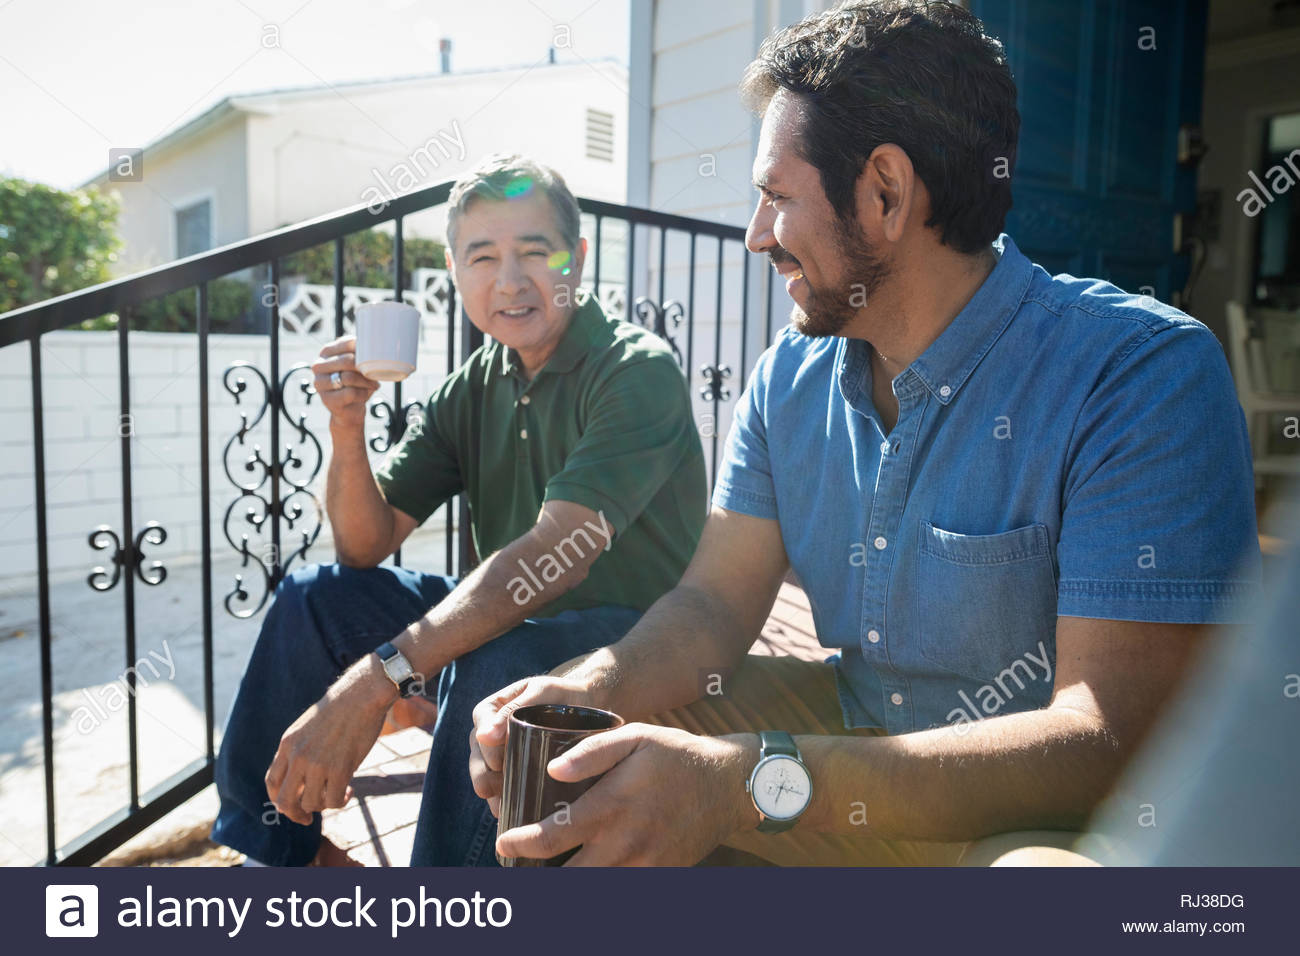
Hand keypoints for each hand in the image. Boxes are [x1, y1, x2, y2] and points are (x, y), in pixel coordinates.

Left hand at [265, 656, 395, 824]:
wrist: (362, 694)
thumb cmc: (340, 708)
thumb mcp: (308, 727)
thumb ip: (300, 750)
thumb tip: (302, 780)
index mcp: (287, 744)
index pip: (272, 782)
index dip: (279, 799)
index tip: (292, 804)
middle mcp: (298, 756)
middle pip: (285, 801)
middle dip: (295, 815)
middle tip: (307, 818)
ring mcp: (318, 764)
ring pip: (311, 804)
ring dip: (324, 805)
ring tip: (339, 794)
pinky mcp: (340, 768)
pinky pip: (334, 800)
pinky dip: (341, 801)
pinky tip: (351, 791)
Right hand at [312, 335, 379, 431]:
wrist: (349, 409)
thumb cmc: (356, 383)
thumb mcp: (358, 365)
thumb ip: (362, 354)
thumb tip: (379, 345)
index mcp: (327, 352)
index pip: (347, 343)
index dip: (364, 349)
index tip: (376, 355)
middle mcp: (319, 365)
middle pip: (347, 361)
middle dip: (366, 367)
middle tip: (377, 373)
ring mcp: (320, 383)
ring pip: (349, 377)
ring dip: (366, 382)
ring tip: (375, 384)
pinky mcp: (326, 399)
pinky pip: (350, 393)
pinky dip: (363, 394)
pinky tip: (367, 393)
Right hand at [469, 674, 597, 817]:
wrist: (585, 705)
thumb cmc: (561, 695)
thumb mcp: (541, 692)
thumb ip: (515, 707)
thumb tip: (483, 736)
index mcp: (492, 710)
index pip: (481, 733)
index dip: (485, 751)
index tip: (498, 764)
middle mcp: (491, 733)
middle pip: (479, 758)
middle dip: (483, 776)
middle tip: (493, 791)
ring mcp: (500, 753)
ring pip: (486, 775)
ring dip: (491, 791)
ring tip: (501, 806)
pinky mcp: (513, 770)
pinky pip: (501, 786)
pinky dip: (503, 799)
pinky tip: (509, 811)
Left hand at [494, 724, 759, 865]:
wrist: (728, 785)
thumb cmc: (676, 755)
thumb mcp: (635, 737)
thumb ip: (592, 751)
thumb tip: (551, 769)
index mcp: (613, 806)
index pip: (552, 837)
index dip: (520, 844)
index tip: (503, 843)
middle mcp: (626, 843)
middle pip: (565, 878)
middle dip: (535, 876)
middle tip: (518, 866)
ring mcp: (644, 866)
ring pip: (591, 890)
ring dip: (565, 883)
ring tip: (545, 873)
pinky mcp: (659, 876)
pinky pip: (619, 891)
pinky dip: (596, 887)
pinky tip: (584, 872)